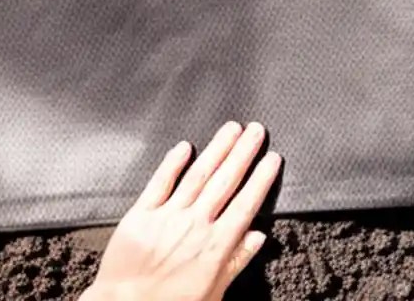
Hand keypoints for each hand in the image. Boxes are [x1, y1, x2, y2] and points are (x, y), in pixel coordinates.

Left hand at [82, 122, 281, 300]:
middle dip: (243, 152)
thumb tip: (258, 237)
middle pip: (225, 181)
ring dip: (217, 149)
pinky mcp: (140, 216)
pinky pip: (159, 183)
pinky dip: (172, 163)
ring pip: (198, 175)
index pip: (246, 203)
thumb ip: (236, 261)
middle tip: (256, 130)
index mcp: (216, 245)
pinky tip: (185, 147)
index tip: (272, 158)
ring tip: (231, 129)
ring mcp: (168, 217)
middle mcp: (195, 225)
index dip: (261, 178)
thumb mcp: (214, 292)